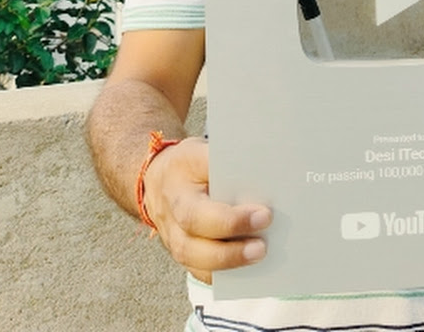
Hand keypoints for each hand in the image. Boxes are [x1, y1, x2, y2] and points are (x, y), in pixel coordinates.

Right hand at [142, 136, 272, 282]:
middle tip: (265, 222)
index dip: (227, 189)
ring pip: (191, 253)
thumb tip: (264, 172)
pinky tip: (247, 268)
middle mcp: (172, 205)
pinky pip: (197, 270)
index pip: (202, 175)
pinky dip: (221, 273)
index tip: (261, 204)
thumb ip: (230, 160)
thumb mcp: (206, 150)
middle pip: (194, 221)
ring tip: (259, 251)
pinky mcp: (181, 252)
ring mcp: (171, 233)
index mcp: (181, 171)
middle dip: (231, 226)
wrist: (158, 182)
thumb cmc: (190, 166)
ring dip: (227, 257)